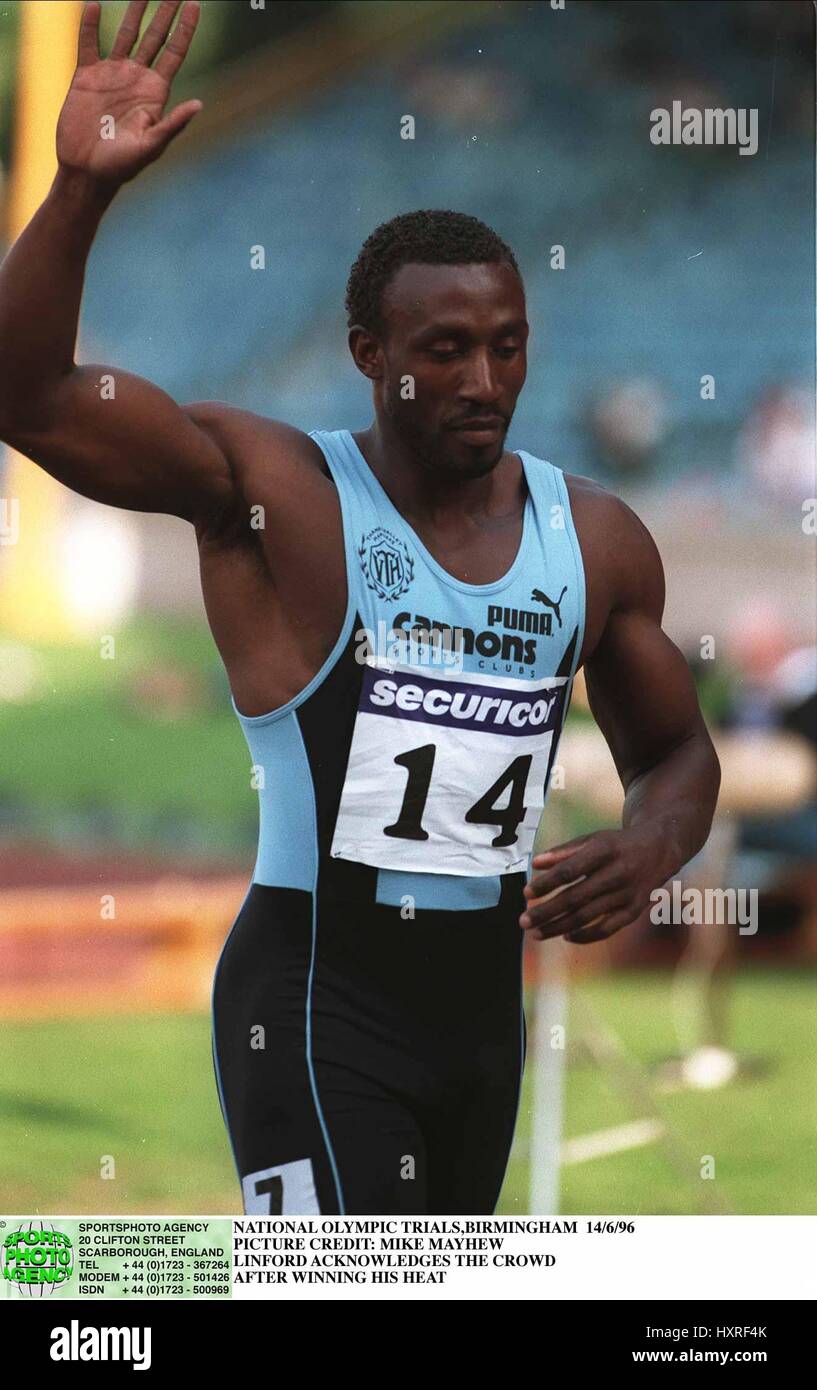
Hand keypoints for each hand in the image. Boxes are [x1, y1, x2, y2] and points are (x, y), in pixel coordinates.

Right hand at [57, 1, 201, 185]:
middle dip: (164, 12)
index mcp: (155, 92)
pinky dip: (90, 24)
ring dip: (134, 11)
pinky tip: (95, 5)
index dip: (185, 29)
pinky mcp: (86, 76)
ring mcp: (111, 75)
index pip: (174, 52)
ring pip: (125, 34)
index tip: (195, 5)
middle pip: (153, 37)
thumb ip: (172, 125)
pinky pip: (88, 43)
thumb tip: (199, 104)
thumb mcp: (150, 147)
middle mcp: (136, 78)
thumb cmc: (122, 166)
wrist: (87, 172)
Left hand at [519, 826, 671, 944]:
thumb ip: (564, 851)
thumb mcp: (593, 839)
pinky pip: (608, 928)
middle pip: (576, 898)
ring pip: (588, 916)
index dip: (547, 883)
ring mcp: (628, 894)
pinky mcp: (635, 910)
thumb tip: (535, 864)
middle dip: (546, 912)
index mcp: (605, 850)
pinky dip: (586, 935)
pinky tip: (566, 936)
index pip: (570, 870)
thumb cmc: (617, 844)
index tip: (525, 893)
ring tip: (536, 933)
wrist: (660, 848)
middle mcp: (618, 873)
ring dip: (559, 927)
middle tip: (523, 922)